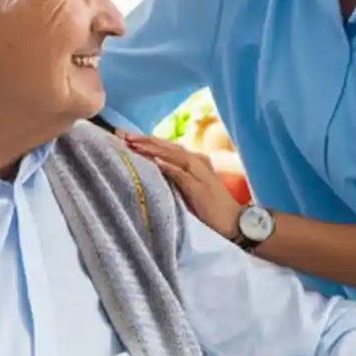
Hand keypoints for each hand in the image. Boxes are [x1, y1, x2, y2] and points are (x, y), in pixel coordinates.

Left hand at [124, 134, 241, 239]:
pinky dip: (169, 165)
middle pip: (167, 146)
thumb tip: (153, 168)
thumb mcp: (188, 188)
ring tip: (133, 144)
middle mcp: (197, 161)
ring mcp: (199, 173)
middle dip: (144, 139)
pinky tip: (155, 161)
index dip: (147, 140)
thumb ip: (175, 176)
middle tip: (123, 134)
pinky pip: (182, 173)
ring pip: (172, 155)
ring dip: (152, 148)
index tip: (126, 136)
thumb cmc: (210, 207)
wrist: (233, 221)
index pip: (167, 146)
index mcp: (194, 160)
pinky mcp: (200, 186)